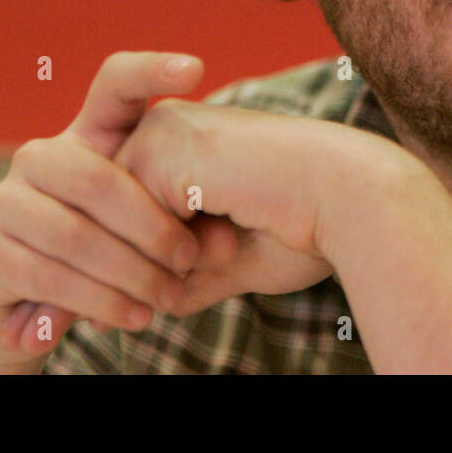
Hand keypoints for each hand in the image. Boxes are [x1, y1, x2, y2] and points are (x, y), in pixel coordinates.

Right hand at [0, 52, 207, 368]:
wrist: (29, 310)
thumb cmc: (111, 251)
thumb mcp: (153, 228)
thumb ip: (188, 221)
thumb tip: (223, 243)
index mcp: (87, 134)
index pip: (115, 84)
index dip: (151, 70)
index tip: (195, 67)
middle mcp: (39, 157)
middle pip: (99, 179)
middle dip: (152, 226)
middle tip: (190, 260)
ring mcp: (6, 204)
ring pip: (77, 236)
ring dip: (132, 273)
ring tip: (169, 299)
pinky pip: (53, 277)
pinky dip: (102, 302)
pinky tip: (135, 316)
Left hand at [110, 99, 405, 314]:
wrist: (350, 199)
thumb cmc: (302, 228)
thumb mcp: (224, 262)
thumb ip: (167, 280)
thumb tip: (101, 321)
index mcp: (183, 150)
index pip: (126, 226)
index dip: (161, 264)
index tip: (234, 246)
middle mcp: (164, 132)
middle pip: (109, 230)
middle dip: (156, 265)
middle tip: (234, 243)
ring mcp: (158, 136)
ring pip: (111, 236)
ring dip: (167, 261)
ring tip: (235, 234)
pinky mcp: (159, 151)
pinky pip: (124, 233)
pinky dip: (168, 254)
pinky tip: (225, 228)